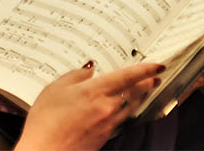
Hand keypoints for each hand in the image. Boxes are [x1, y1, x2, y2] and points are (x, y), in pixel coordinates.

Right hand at [16, 61, 163, 150]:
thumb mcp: (54, 89)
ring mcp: (107, 124)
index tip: (158, 66)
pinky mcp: (104, 137)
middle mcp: (106, 108)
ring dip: (140, 97)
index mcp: (96, 91)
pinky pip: (121, 120)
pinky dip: (126, 111)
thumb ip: (75, 76)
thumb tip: (88, 70)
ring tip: (145, 90)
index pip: (128, 76)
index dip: (146, 69)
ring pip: (131, 107)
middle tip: (156, 77)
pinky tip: (122, 110)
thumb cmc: (45, 124)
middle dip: (148, 83)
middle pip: (135, 93)